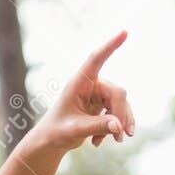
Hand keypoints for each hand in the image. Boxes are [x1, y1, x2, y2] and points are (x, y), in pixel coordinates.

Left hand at [29, 30, 136, 153]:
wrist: (51, 142)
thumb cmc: (56, 132)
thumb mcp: (74, 130)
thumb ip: (96, 127)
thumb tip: (119, 126)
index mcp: (78, 83)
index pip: (96, 60)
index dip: (110, 46)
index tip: (124, 32)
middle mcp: (90, 84)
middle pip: (118, 93)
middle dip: (122, 114)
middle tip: (122, 136)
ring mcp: (99, 94)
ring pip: (122, 104)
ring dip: (120, 124)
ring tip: (117, 142)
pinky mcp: (103, 104)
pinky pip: (119, 113)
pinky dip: (114, 128)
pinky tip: (99, 143)